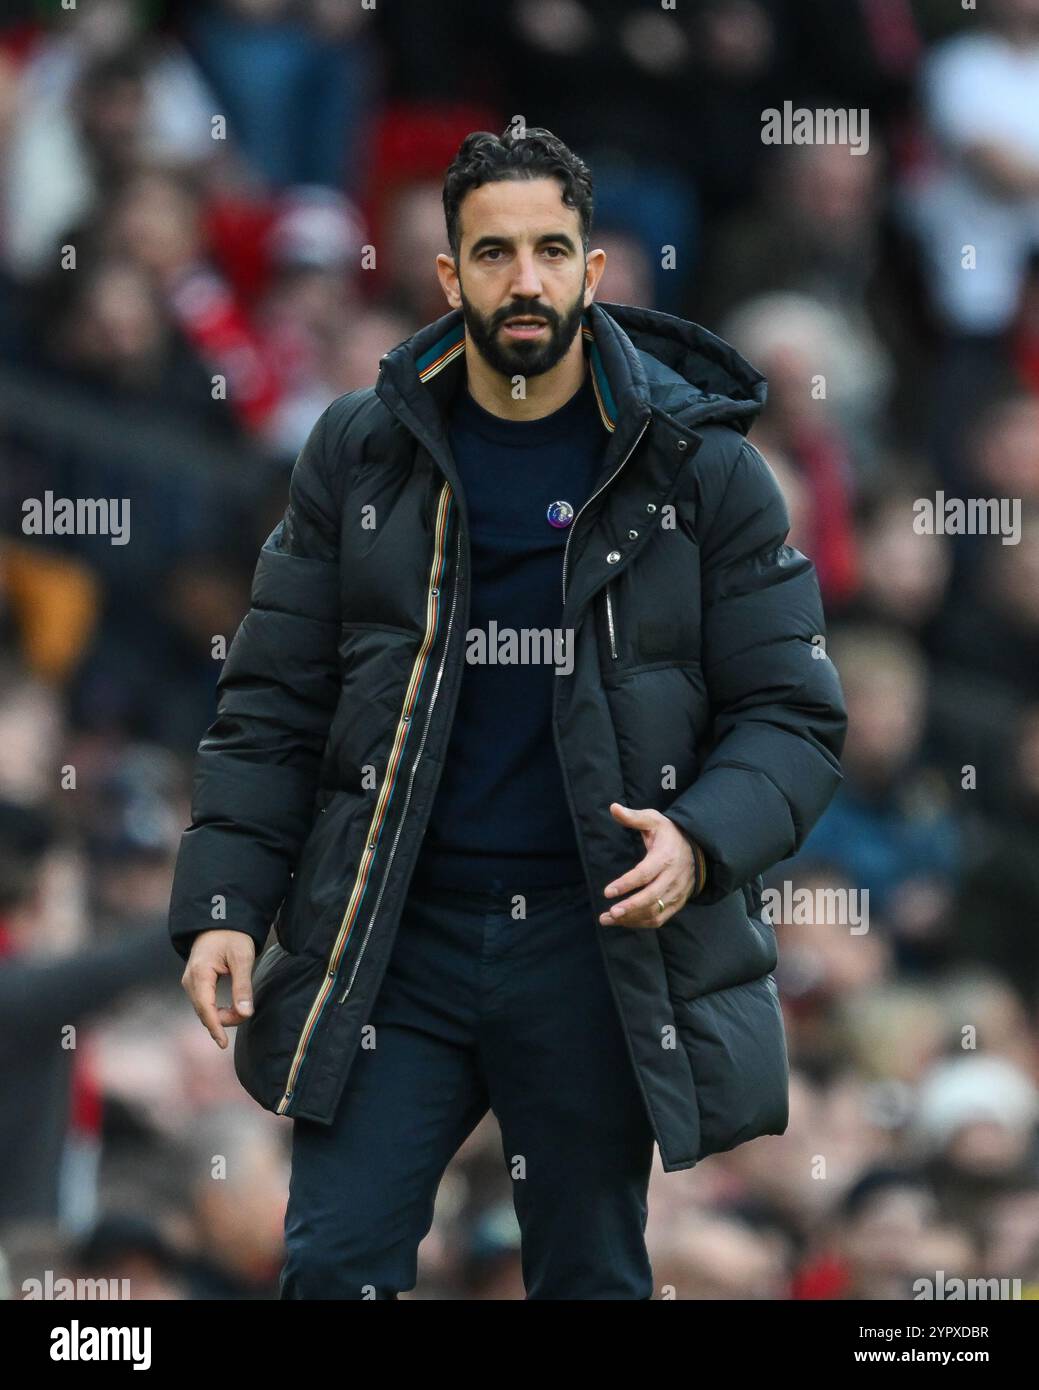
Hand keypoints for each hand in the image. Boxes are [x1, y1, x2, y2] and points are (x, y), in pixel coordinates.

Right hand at [181, 930, 256, 1048]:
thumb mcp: (242, 958)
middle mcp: (190, 980)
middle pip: (204, 1012)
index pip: (206, 1008)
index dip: (215, 1027)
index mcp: (200, 973)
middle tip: (246, 1012)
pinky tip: (230, 1010)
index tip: (223, 1044)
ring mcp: (190, 982)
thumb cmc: (233, 937)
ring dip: (221, 1016)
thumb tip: (245, 1013)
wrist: (221, 922)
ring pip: (204, 1010)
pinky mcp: (195, 983)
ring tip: (241, 1009)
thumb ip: (243, 986)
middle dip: (224, 1020)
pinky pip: (204, 1004)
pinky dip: (216, 1010)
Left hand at [599, 803, 701, 927]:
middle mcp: (673, 877)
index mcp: (665, 857)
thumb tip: (613, 807)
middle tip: (610, 913)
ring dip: (631, 919)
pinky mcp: (678, 903)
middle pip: (651, 897)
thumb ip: (633, 817)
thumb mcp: (654, 820)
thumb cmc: (669, 833)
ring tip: (607, 919)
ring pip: (655, 911)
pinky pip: (660, 918)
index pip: (644, 874)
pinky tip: (623, 921)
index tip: (607, 892)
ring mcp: (677, 892)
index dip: (626, 884)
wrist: (698, 848)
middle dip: (630, 907)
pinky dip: (641, 923)